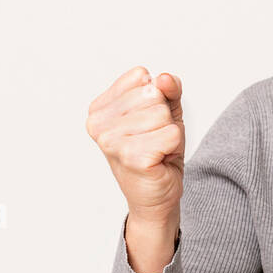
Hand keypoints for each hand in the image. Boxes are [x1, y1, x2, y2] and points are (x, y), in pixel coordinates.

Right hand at [85, 66, 185, 221]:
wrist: (155, 196)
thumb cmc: (157, 151)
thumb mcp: (166, 112)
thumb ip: (169, 89)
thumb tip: (165, 78)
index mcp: (99, 108)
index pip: (141, 77)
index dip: (157, 97)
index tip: (148, 122)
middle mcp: (98, 123)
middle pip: (153, 95)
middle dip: (164, 117)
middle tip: (155, 139)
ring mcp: (112, 141)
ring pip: (162, 114)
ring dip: (169, 133)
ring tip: (157, 149)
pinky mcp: (131, 157)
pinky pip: (171, 134)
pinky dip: (173, 147)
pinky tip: (159, 159)